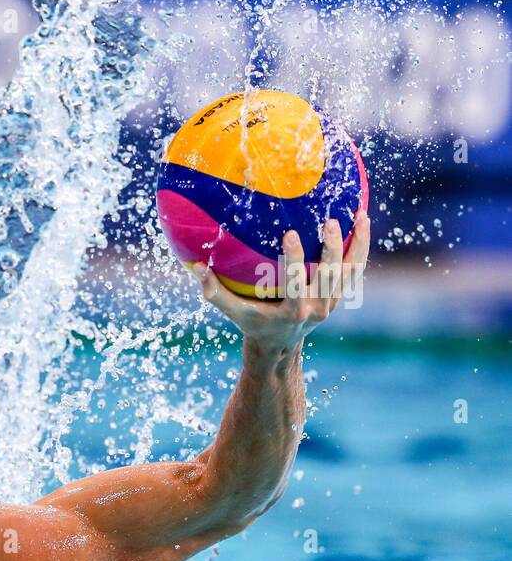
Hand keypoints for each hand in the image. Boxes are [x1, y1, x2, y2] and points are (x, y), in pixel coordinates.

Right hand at [195, 209, 370, 356]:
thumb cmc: (252, 324)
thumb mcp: (233, 312)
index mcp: (292, 312)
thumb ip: (214, 293)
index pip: (296, 283)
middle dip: (331, 248)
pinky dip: (360, 247)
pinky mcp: (339, 297)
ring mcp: (331, 303)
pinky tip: (363, 222)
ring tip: (360, 213)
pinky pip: (355, 270)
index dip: (295, 259)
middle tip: (329, 220)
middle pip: (330, 275)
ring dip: (356, 242)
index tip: (290, 234)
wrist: (279, 346)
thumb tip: (196, 267)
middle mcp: (316, 309)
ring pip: (349, 271)